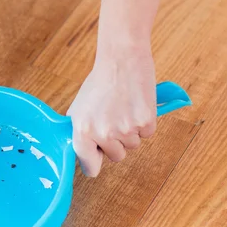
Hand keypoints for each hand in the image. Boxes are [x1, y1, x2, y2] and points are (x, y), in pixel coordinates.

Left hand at [67, 46, 155, 176]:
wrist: (121, 61)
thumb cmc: (99, 83)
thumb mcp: (79, 108)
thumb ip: (79, 132)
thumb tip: (84, 153)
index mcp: (83, 131)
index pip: (90, 166)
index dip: (94, 164)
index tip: (96, 162)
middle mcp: (104, 134)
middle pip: (116, 157)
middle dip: (115, 142)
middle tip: (112, 118)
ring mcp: (126, 130)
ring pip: (132, 145)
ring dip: (129, 132)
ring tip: (123, 108)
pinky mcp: (146, 123)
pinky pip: (146, 135)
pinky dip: (143, 123)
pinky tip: (135, 105)